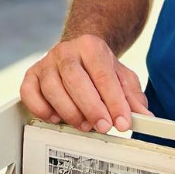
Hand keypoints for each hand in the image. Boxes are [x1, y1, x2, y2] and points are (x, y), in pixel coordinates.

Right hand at [20, 34, 151, 132]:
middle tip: (104, 127)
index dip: (113, 101)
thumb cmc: (100, 67)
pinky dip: (41, 109)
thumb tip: (144, 117)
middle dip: (91, 107)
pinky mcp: (31, 75)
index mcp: (91, 46)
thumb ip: (133, 96)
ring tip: (84, 125)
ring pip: (52, 88)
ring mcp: (46, 63)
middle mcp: (66, 51)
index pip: (103, 74)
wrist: (79, 51)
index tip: (122, 122)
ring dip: (69, 112)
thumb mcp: (122, 77)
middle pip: (75, 79)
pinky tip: (56, 118)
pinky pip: (29, 93)